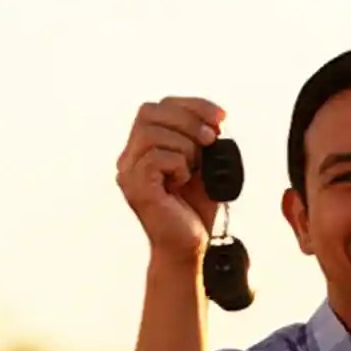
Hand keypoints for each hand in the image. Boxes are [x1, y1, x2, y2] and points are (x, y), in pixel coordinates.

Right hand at [116, 97, 226, 262]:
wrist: (192, 245)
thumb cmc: (197, 208)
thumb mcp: (206, 165)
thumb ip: (205, 139)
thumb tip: (215, 119)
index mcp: (145, 146)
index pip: (159, 106)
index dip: (192, 105)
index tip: (222, 117)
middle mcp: (130, 156)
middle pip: (150, 111)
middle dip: (188, 120)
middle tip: (211, 139)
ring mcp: (128, 171)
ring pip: (153, 133)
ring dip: (185, 147)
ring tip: (193, 169)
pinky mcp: (135, 186)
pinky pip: (157, 157)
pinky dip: (179, 166)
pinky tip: (182, 183)